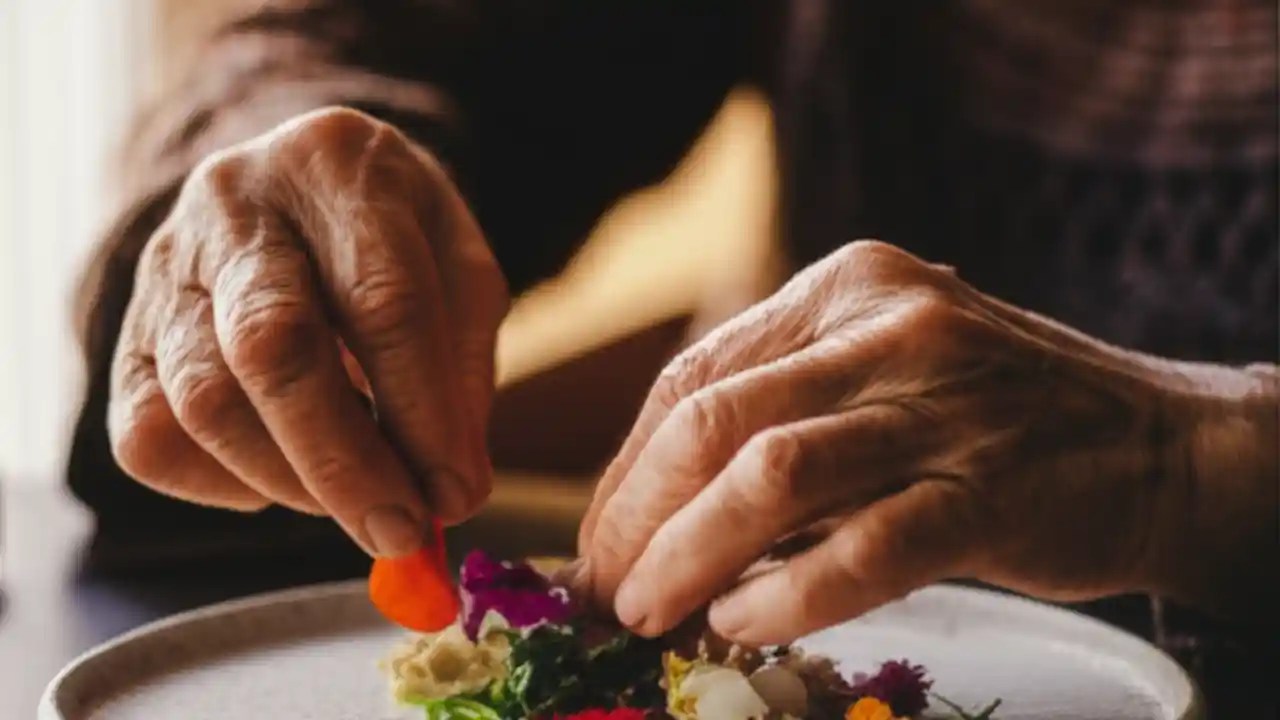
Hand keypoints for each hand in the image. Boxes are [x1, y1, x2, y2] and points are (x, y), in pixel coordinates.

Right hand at [109, 107, 508, 556]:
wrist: (298, 189)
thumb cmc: (394, 240)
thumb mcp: (458, 272)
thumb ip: (461, 372)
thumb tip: (451, 494)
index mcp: (339, 167)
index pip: (382, 302)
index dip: (421, 413)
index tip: (455, 496)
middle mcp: (236, 204)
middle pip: (272, 349)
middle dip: (344, 463)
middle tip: (398, 531)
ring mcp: (165, 267)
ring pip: (204, 401)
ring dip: (291, 482)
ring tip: (355, 497)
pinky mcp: (126, 332)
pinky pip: (147, 437)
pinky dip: (221, 485)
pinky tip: (278, 473)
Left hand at [575, 240, 1275, 644]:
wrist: (1163, 444)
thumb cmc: (998, 417)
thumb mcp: (884, 376)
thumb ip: (783, 421)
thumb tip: (653, 515)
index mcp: (846, 287)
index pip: (696, 374)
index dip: (628, 469)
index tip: (599, 539)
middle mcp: (889, 326)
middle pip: (713, 420)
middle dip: (637, 515)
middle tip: (606, 587)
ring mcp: (943, 403)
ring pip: (770, 476)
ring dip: (687, 555)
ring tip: (649, 612)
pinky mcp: (989, 488)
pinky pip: (860, 547)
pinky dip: (785, 594)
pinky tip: (743, 622)